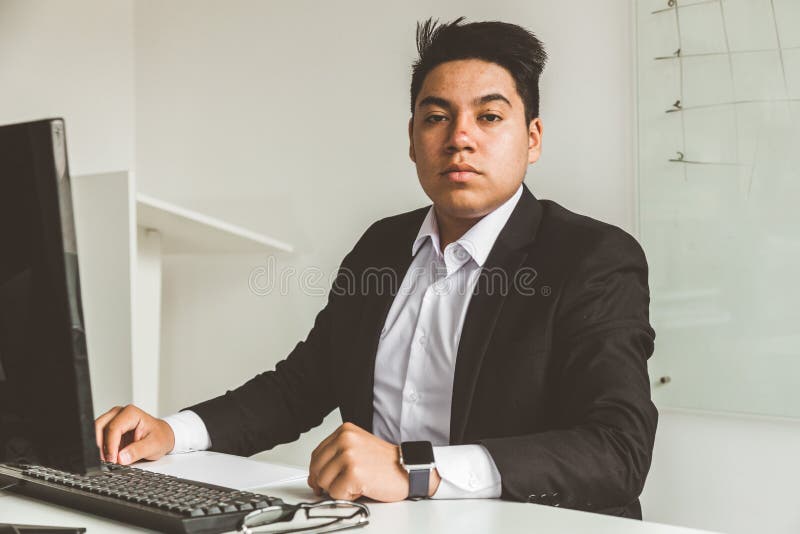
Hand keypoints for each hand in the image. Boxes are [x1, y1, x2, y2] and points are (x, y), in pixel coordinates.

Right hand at [94, 404, 174, 464]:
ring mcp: (112, 420)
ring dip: (99, 448)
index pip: (113, 428)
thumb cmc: (160, 437)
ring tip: (107, 461)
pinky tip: (108, 458)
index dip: (110, 446)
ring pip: (96, 432)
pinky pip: (98, 438)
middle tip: (106, 462)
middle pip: (99, 427)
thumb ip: (138, 451)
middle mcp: (119, 413)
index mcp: (131, 413)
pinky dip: (101, 449)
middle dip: (100, 446)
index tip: (112, 460)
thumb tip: (121, 458)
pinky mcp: (109, 429)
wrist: (162, 436)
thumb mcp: (154, 445)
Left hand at [307, 422, 440, 501]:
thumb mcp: (358, 447)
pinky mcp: (353, 473)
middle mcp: (345, 440)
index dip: (317, 471)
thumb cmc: (385, 463)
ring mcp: (348, 455)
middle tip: (341, 485)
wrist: (408, 470)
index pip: (317, 454)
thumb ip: (336, 455)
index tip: (321, 480)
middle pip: (317, 469)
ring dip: (338, 490)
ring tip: (356, 483)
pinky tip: (361, 488)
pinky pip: (336, 494)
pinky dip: (347, 497)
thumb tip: (315, 475)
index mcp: (345, 431)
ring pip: (324, 483)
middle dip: (326, 482)